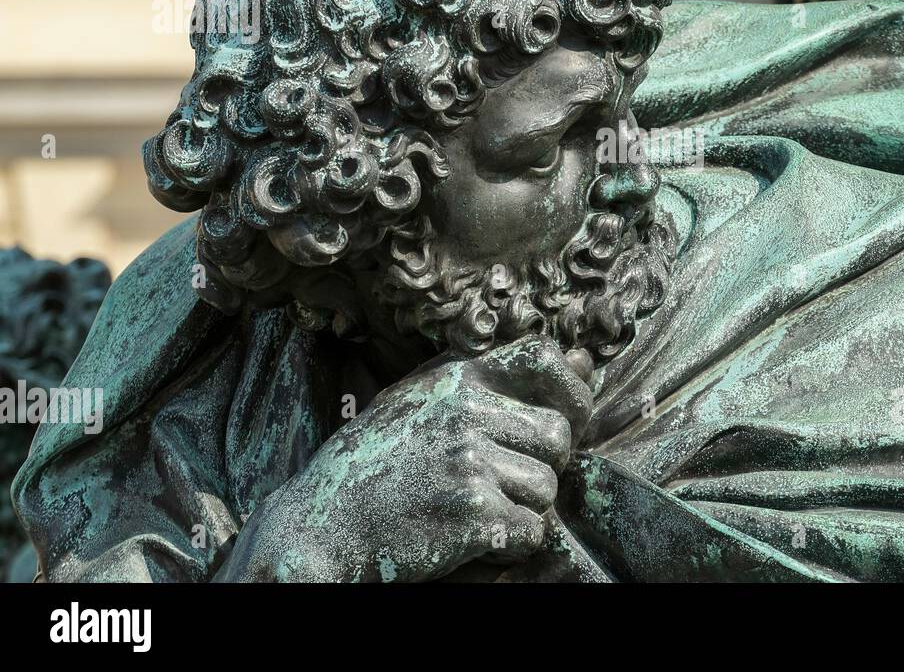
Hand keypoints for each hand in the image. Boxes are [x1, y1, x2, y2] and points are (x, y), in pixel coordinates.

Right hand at [216, 334, 591, 581]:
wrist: (318, 527)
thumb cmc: (372, 463)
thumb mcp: (422, 400)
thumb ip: (497, 377)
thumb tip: (584, 359)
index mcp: (456, 378)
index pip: (544, 358)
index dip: (572, 389)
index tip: (570, 416)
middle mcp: (466, 412)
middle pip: (558, 435)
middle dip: (544, 464)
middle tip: (505, 481)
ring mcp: (471, 462)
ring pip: (547, 487)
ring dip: (523, 508)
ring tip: (476, 511)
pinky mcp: (473, 513)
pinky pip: (532, 531)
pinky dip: (512, 545)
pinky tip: (472, 539)